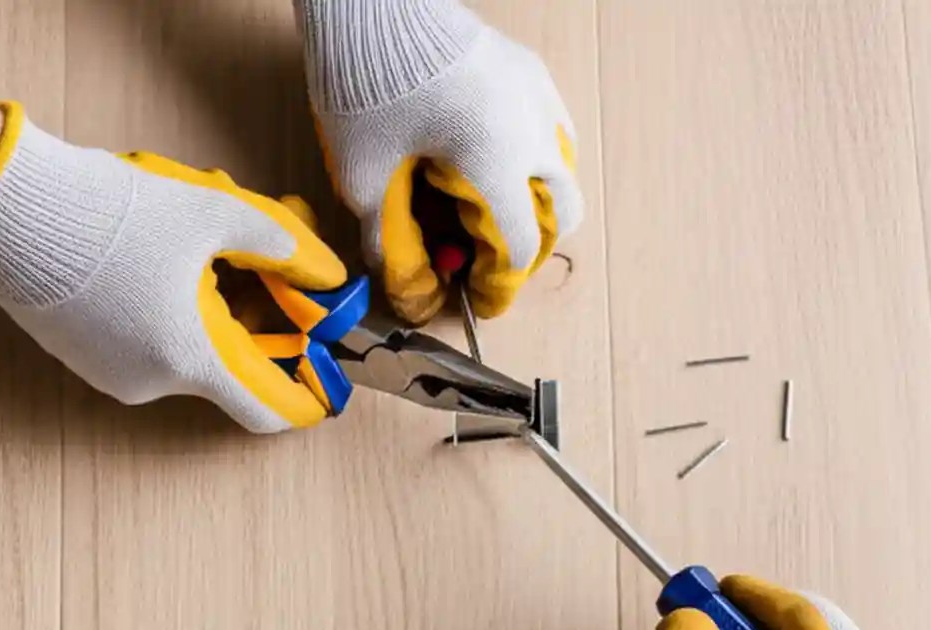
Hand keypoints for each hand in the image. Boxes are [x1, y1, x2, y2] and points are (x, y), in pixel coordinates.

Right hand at [0, 102, 346, 432]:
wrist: (13, 206)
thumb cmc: (118, 211)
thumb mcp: (217, 212)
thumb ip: (283, 247)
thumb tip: (327, 272)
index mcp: (190, 358)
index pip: (264, 410)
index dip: (302, 398)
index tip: (325, 382)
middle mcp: (149, 382)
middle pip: (226, 363)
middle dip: (249, 315)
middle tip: (251, 262)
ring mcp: (108, 373)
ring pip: (183, 347)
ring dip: (203, 305)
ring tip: (189, 243)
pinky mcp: (77, 355)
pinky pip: (142, 342)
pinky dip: (163, 310)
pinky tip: (148, 256)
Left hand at [296, 0, 581, 323]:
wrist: (374, 10)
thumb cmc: (367, 91)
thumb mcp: (364, 177)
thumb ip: (385, 235)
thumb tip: (395, 276)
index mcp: (498, 166)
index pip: (521, 247)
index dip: (501, 284)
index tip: (481, 300)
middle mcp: (534, 135)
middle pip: (565, 213)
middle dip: (531, 244)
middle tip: (489, 256)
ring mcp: (540, 98)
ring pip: (566, 169)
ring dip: (539, 201)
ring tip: (491, 208)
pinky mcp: (531, 71)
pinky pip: (554, 128)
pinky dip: (536, 158)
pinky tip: (494, 158)